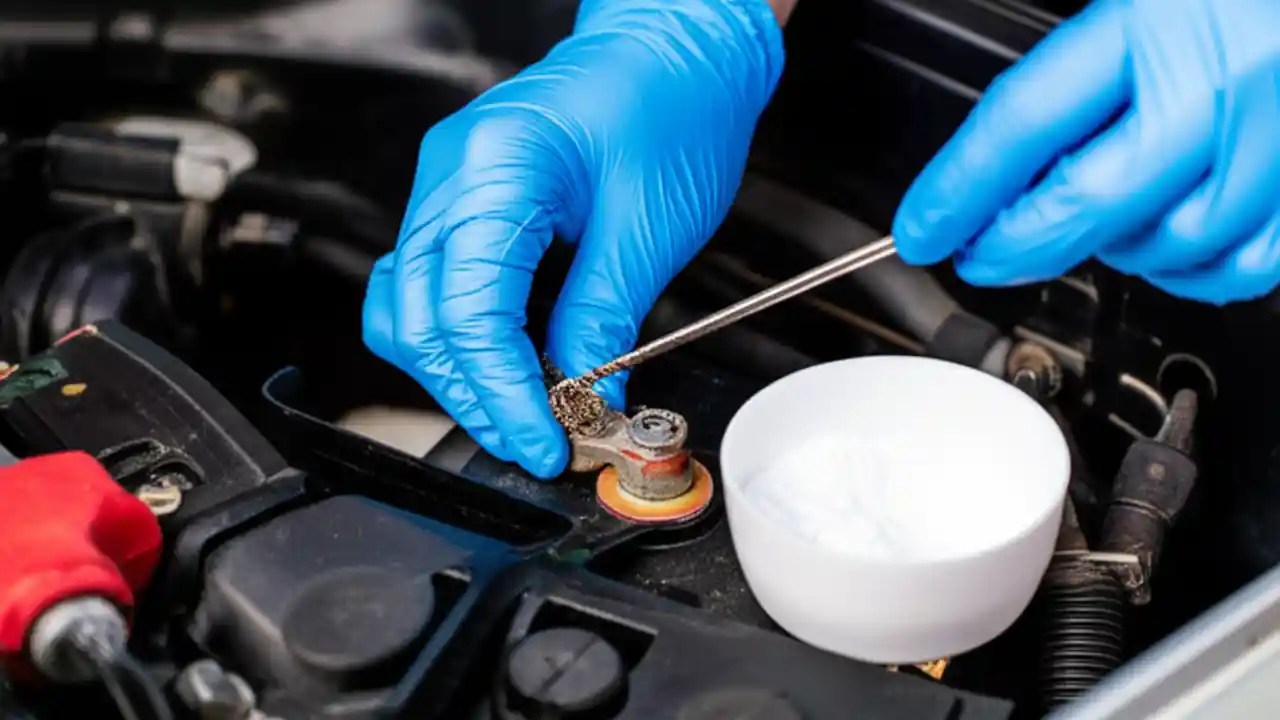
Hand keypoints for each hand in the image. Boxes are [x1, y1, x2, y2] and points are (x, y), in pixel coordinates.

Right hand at [362, 0, 783, 477]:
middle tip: (536, 440)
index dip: (501, 393)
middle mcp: (451, 177)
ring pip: (410, 309)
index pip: (467, 313)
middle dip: (473, 394)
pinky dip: (466, 337)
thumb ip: (603, 321)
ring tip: (524, 412)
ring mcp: (447, 188)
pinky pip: (434, 285)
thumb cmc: (673, 105)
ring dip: (460, 373)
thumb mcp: (649, 226)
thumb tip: (585, 401)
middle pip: (418, 320)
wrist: (675, 48)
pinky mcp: (462, 203)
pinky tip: (513, 363)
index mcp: (495, 169)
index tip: (543, 443)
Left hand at [893, 0, 1279, 304]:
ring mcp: (1276, 143)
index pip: (1024, 121)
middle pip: (1085, 203)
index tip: (921, 228)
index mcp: (1161, 17)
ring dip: (1103, 251)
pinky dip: (1187, 271)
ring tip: (1082, 224)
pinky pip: (1239, 265)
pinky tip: (1160, 243)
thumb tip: (999, 159)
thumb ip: (1078, 63)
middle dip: (1012, 245)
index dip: (958, 189)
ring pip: (1160, 246)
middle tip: (977, 255)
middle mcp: (1223, 85)